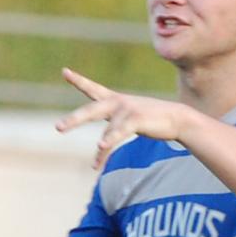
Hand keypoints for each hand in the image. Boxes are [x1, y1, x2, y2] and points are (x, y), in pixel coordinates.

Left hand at [54, 67, 190, 168]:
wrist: (178, 118)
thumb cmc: (150, 119)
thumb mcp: (128, 117)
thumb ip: (113, 122)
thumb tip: (102, 141)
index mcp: (114, 99)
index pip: (92, 88)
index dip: (78, 80)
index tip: (64, 71)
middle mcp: (118, 102)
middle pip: (90, 111)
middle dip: (74, 120)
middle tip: (58, 128)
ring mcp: (127, 110)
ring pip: (107, 131)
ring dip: (103, 150)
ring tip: (95, 165)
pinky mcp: (136, 119)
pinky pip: (119, 133)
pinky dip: (110, 141)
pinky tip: (101, 147)